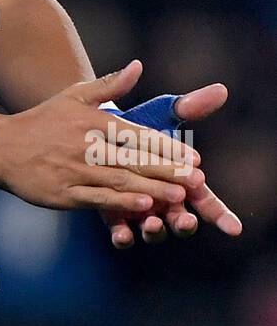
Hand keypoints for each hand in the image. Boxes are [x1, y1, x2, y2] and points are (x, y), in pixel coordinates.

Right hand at [0, 60, 203, 211]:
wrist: (0, 147)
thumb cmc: (42, 121)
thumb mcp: (74, 96)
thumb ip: (109, 84)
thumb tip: (138, 66)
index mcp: (92, 122)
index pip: (137, 136)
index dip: (167, 148)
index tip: (194, 158)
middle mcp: (86, 146)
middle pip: (134, 160)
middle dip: (168, 171)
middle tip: (197, 180)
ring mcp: (75, 172)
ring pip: (120, 181)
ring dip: (152, 189)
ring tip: (179, 197)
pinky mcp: (64, 194)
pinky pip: (98, 200)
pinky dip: (121, 204)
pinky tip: (142, 207)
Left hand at [99, 81, 241, 247]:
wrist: (92, 126)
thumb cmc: (134, 119)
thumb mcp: (160, 112)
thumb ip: (188, 106)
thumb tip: (220, 90)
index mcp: (179, 178)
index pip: (205, 201)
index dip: (220, 215)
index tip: (233, 228)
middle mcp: (162, 198)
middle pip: (180, 219)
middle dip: (184, 223)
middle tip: (185, 221)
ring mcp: (139, 208)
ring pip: (152, 228)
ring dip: (155, 230)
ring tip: (153, 224)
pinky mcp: (113, 212)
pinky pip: (120, 230)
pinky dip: (122, 235)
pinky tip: (122, 235)